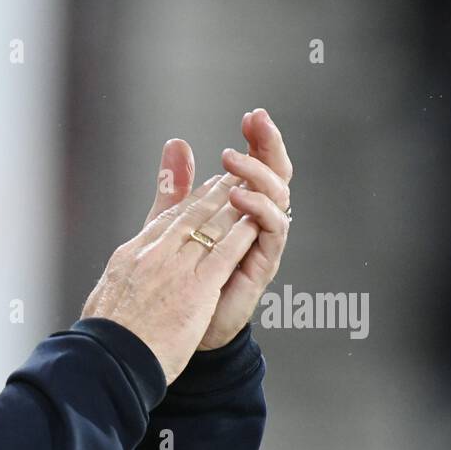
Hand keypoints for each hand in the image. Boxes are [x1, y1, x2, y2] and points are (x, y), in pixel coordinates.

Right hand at [82, 173, 260, 385]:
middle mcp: (152, 254)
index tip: (203, 191)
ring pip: (210, 227)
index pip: (164, 220)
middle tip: (233, 176)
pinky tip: (256, 222)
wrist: (108, 360)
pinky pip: (225, 252)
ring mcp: (175, 269)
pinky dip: (242, 234)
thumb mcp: (104, 297)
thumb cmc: (103, 341)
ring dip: (234, 206)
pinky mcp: (197, 288)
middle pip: (190, 215)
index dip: (188, 202)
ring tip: (252, 191)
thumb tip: (112, 281)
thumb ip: (117, 279)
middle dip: (215, 193)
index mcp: (130, 256)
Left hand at [144, 111, 292, 350]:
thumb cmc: (177, 282)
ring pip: (278, 198)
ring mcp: (260, 243)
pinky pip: (271, 231)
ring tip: (234, 160)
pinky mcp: (260, 265)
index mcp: (238, 211)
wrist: (174, 333)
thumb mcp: (172, 225)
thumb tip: (176, 144)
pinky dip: (258, 211)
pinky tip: (240, 197)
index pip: (256, 167)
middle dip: (269, 145)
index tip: (250, 116)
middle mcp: (254, 224)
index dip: (258, 141)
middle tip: (257, 121)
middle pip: (275, 175)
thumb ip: (177, 187)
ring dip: (258, 174)